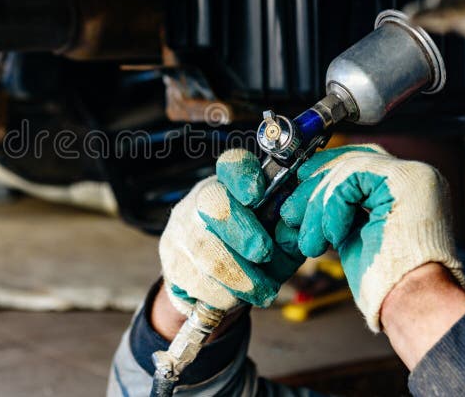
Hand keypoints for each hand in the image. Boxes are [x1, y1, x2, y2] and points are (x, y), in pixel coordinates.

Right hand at [160, 149, 304, 315]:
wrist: (207, 287)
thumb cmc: (250, 257)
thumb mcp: (276, 243)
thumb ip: (286, 239)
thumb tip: (293, 235)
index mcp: (231, 185)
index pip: (233, 166)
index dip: (243, 176)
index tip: (257, 194)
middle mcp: (201, 200)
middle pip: (214, 204)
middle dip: (243, 230)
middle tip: (264, 253)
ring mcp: (181, 230)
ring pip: (207, 250)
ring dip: (241, 276)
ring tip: (264, 291)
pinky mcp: (171, 261)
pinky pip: (199, 280)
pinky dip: (224, 295)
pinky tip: (236, 298)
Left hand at [276, 144, 464, 330]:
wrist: (412, 304)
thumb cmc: (384, 281)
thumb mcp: (353, 234)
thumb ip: (338, 209)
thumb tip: (299, 197)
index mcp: (406, 188)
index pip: (358, 160)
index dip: (325, 171)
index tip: (299, 188)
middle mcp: (415, 176)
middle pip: (351, 160)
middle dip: (314, 187)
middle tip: (290, 216)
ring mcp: (414, 175)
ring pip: (347, 168)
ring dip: (318, 204)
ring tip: (310, 240)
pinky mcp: (407, 180)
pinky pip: (353, 176)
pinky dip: (333, 205)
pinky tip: (333, 235)